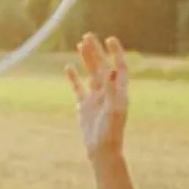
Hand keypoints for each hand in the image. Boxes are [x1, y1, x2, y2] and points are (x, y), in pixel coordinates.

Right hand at [65, 32, 128, 158]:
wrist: (102, 152)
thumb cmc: (111, 133)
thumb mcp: (114, 110)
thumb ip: (113, 89)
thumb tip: (112, 69)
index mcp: (119, 92)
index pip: (119, 67)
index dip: (116, 53)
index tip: (110, 39)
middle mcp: (108, 93)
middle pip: (102, 67)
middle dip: (96, 51)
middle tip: (88, 36)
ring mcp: (96, 99)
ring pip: (90, 74)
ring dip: (86, 60)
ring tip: (80, 44)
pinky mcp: (84, 107)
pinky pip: (78, 88)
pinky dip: (73, 78)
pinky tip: (68, 67)